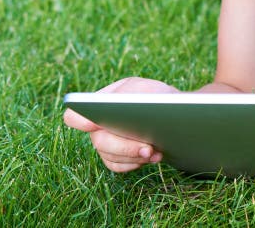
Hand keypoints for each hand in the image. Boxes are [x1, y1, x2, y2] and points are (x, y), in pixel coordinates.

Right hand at [63, 77, 177, 172]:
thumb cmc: (161, 98)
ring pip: (109, 155)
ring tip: (157, 152)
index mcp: (102, 102)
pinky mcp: (117, 156)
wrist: (178, 117)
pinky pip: (117, 166)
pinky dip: (134, 163)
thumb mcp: (148, 89)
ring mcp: (106, 141)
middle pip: (99, 140)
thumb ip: (126, 95)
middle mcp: (99, 124)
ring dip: (133, 156)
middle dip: (124, 146)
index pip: (76, 115)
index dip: (80, 120)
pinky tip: (152, 158)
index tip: (95, 122)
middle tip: (148, 148)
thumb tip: (105, 107)